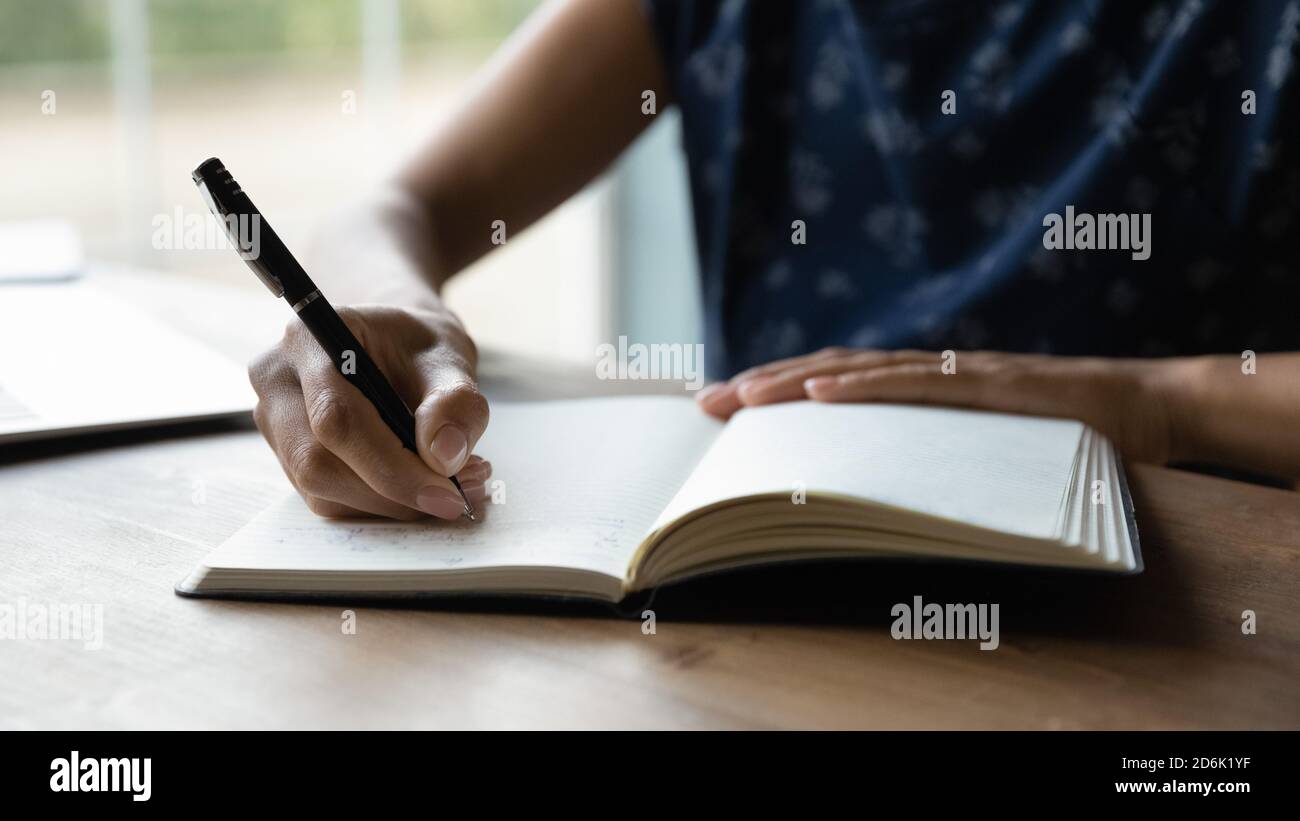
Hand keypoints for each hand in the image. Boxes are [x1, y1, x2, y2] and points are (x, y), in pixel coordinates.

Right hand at [250, 304, 490, 518]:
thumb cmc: (418, 348)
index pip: (337, 418)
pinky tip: (420, 486)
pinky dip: (380, 504)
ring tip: (451, 485)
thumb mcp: (450, 358)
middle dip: (393, 492)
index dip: (392, 466)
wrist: (398, 347)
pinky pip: (327, 498)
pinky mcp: (286, 454)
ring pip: (321, 488)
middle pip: (318, 461)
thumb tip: (444, 456)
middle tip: (459, 494)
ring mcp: (275, 420)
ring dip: (390, 503)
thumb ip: (455, 402)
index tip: (447, 492)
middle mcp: (278, 379)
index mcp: (310, 339)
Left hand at [696, 348, 1185, 464]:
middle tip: (706, 403)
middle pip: (829, 372)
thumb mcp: (973, 445)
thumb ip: (923, 449)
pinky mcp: (987, 386)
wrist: (1136, 408)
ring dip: (796, 382)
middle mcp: (926, 372)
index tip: (722, 404)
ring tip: (744, 397)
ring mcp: (953, 373)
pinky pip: (916, 385)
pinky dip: (865, 386)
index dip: (775, 388)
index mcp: (918, 387)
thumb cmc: (1054, 435)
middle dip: (763, 385)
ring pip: (860, 372)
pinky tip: (821, 392)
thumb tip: (863, 484)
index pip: (832, 383)